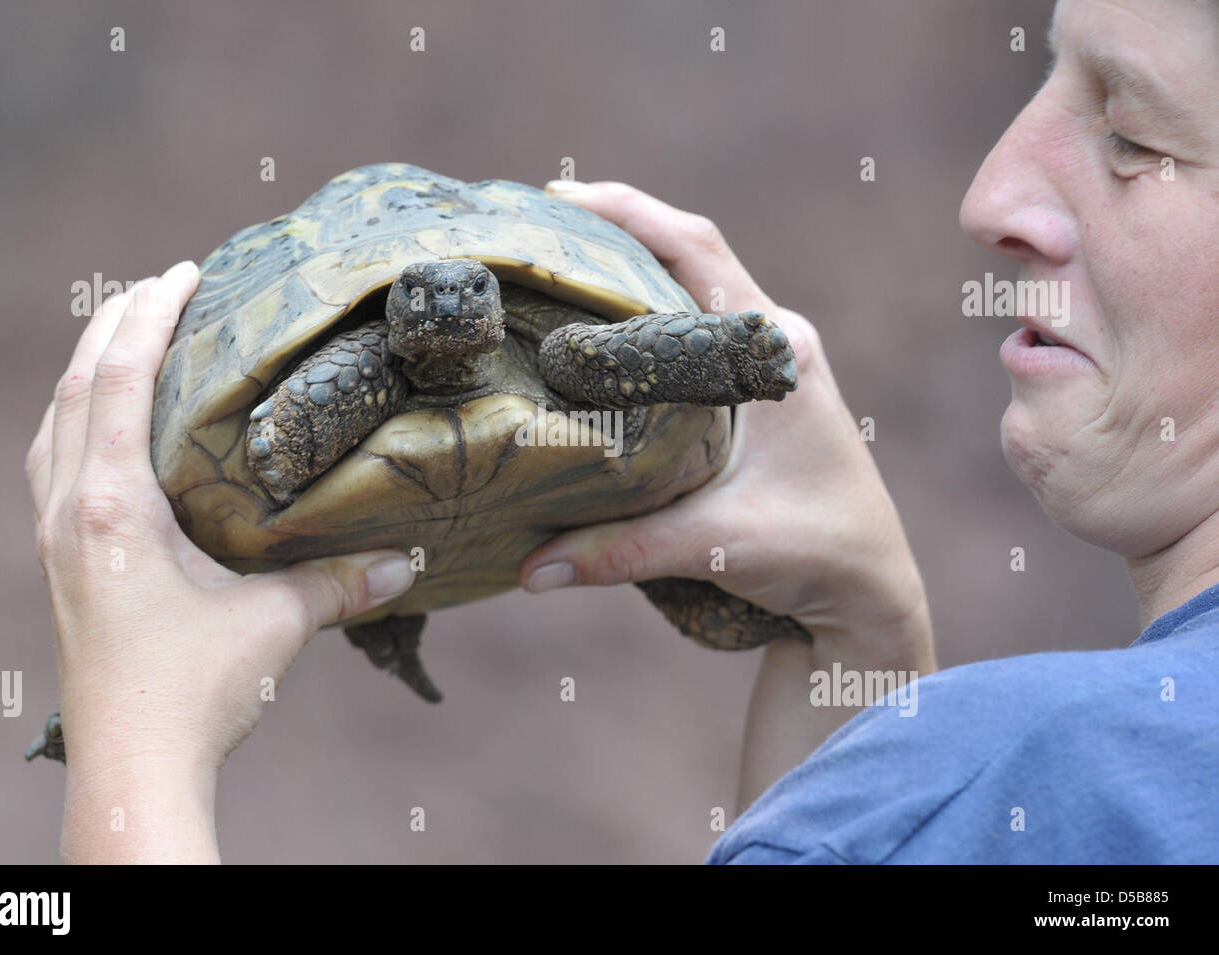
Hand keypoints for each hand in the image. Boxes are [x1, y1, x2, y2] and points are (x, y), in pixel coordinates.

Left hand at [26, 262, 416, 860]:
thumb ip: (341, 581)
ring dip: (86, 369)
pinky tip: (104, 430)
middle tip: (160, 285)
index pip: (117, 381)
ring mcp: (57, 538)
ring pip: (53, 424)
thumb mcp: (275, 624)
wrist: (131, 764)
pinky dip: (75, 422)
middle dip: (112, 325)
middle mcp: (72, 510)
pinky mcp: (61, 564)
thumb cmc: (192, 691)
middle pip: (74, 387)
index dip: (148, 316)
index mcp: (113, 506)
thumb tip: (411, 557)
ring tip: (127, 336)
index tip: (183, 272)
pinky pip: (53, 465)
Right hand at [520, 182, 933, 804]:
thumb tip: (530, 569)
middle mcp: (776, 344)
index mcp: (778, 352)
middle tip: (536, 235)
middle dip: (613, 235)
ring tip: (555, 274)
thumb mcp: (718, 545)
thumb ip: (622, 552)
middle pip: (687, 257)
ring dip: (629, 277)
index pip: (697, 250)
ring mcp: (771, 367)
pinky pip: (693, 337)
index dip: (630, 213)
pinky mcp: (759, 398)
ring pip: (690, 296)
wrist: (871, 595)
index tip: (562, 198)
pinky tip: (598, 341)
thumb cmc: (819, 557)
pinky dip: (644, 324)